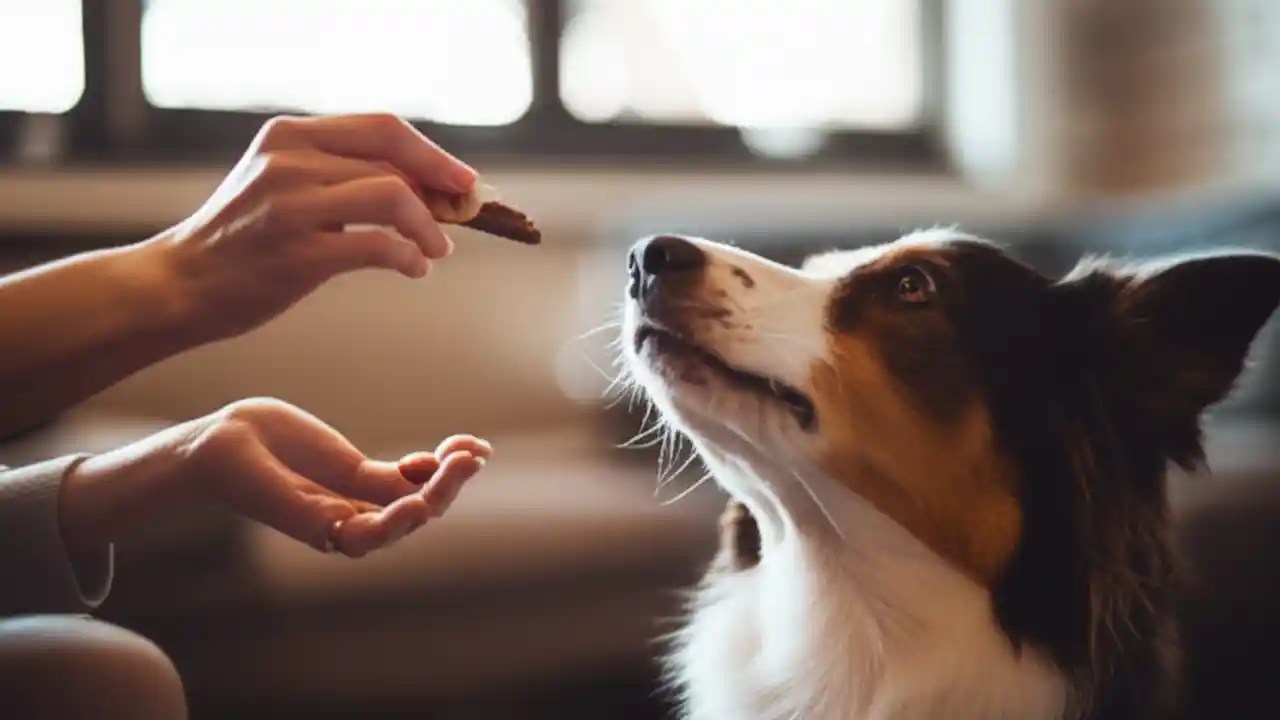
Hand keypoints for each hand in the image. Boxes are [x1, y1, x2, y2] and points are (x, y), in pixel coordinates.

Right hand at [60, 398, 491, 558]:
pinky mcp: (363, 473)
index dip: (398, 521)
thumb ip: (300, 511)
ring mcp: (359, 496)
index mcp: (323, 530)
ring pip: (416, 492)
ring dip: (448, 474)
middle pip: (407, 514)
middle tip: (467, 460)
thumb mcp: (263, 487)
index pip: (372, 535)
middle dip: (441, 489)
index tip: (417, 500)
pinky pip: (407, 472)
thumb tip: (336, 534)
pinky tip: (456, 446)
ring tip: (476, 450)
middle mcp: (348, 520)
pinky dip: (433, 462)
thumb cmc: (231, 469)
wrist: (219, 445)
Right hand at [156, 113, 477, 339]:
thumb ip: (338, 173)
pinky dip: (409, 256)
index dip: (433, 154)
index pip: (383, 127)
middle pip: (395, 161)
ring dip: (429, 227)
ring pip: (393, 196)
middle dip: (439, 193)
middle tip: (457, 221)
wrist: (181, 283)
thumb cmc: (244, 239)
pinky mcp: (297, 253)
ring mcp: (290, 205)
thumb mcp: (281, 182)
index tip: (462, 180)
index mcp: (289, 134)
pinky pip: (378, 245)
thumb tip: (425, 185)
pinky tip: (414, 268)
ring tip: (436, 249)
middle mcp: (289, 160)